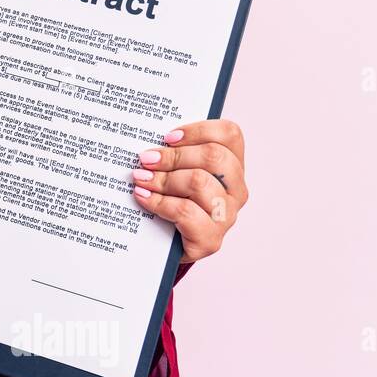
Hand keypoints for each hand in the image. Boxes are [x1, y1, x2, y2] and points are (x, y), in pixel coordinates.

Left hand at [130, 119, 248, 264]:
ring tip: (140, 179)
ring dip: (163, 178)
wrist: (160, 246)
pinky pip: (186, 212)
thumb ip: (171, 153)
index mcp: (231, 166)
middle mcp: (235, 190)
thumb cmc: (167, 202)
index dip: (198, 130)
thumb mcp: (173, 172)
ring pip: (199, 182)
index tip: (167, 137)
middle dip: (174, 156)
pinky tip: (143, 197)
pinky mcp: (210, 239)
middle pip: (213, 157)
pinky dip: (159, 202)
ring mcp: (226, 216)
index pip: (229, 135)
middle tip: (146, 159)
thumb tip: (150, 139)